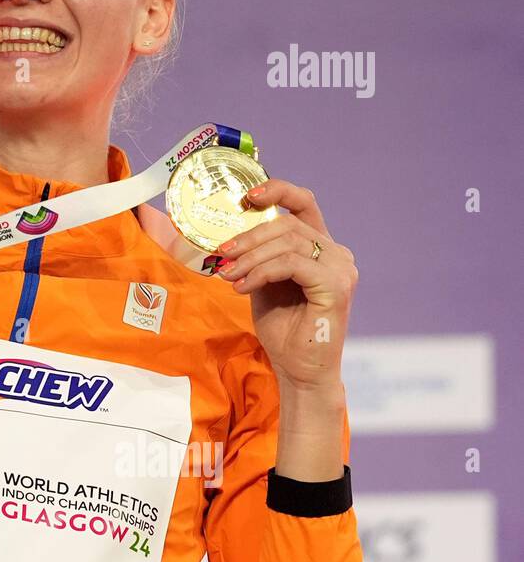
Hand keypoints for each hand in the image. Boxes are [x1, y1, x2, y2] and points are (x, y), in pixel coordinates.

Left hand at [213, 180, 358, 390]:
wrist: (300, 370)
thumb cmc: (283, 329)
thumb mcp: (262, 283)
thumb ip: (255, 257)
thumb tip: (225, 237)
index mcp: (320, 248)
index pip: (303, 204)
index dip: (277, 190)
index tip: (247, 196)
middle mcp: (336, 253)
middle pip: (287, 224)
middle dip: (248, 236)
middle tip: (221, 254)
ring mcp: (341, 268)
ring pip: (287, 242)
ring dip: (250, 256)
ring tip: (228, 275)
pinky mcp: (337, 286)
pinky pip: (292, 264)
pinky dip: (261, 272)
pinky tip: (242, 288)